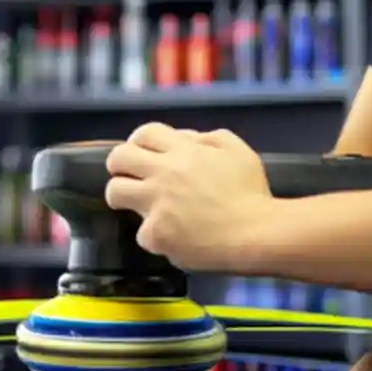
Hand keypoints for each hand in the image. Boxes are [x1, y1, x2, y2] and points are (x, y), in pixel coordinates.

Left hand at [106, 123, 277, 270]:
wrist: (256, 234)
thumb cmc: (251, 194)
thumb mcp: (237, 151)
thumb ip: (206, 138)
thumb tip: (183, 138)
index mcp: (184, 151)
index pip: (144, 133)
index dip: (139, 142)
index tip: (142, 154)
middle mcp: (165, 173)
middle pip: (118, 158)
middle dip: (119, 165)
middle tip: (128, 176)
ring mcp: (156, 204)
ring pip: (115, 192)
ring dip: (122, 196)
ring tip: (137, 204)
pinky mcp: (155, 233)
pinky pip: (141, 232)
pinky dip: (156, 236)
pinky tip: (174, 237)